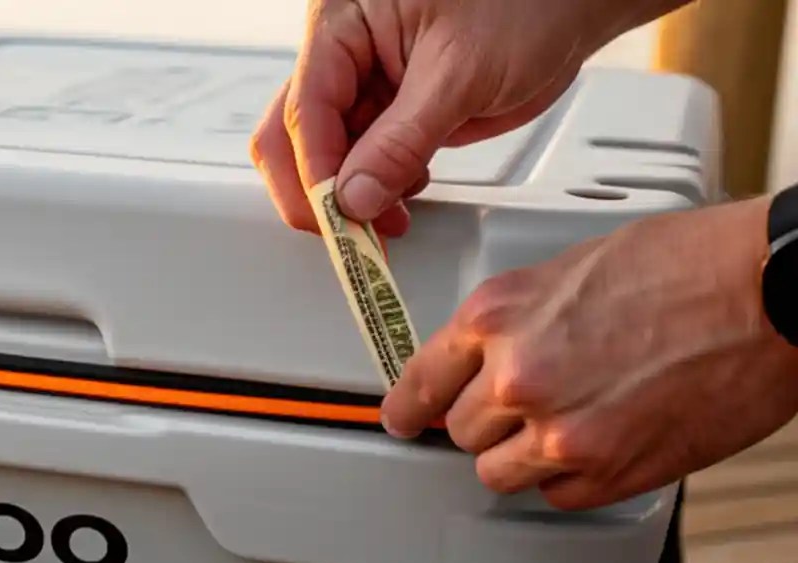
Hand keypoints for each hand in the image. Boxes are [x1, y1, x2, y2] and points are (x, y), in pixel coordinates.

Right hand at [250, 0, 686, 233]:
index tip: (340, 220)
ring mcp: (364, 86)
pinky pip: (362, 162)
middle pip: (292, 137)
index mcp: (341, 24)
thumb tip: (355, 198)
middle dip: (317, 194)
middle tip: (347, 238)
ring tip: (386, 223)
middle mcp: (343, 54)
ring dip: (349, 200)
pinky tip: (401, 200)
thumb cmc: (526, 2)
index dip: (317, 173)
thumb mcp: (459, 73)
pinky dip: (375, 192)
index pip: (303, 111)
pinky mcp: (391, 114)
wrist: (571, 6)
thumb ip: (401, 141)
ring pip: (325, 158)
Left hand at [381, 197, 797, 509]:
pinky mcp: (607, 473)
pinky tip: (603, 440)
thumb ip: (512, 321)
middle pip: (458, 431)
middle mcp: (516, 377)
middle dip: (484, 422)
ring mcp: (560, 432)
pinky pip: (554, 498)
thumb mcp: (566, 270)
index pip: (418, 380)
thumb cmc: (684, 265)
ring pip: (497, 473)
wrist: (767, 291)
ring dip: (522, 456)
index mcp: (496, 317)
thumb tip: (480, 360)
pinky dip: (569, 480)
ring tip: (570, 421)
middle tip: (530, 403)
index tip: (400, 420)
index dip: (406, 406)